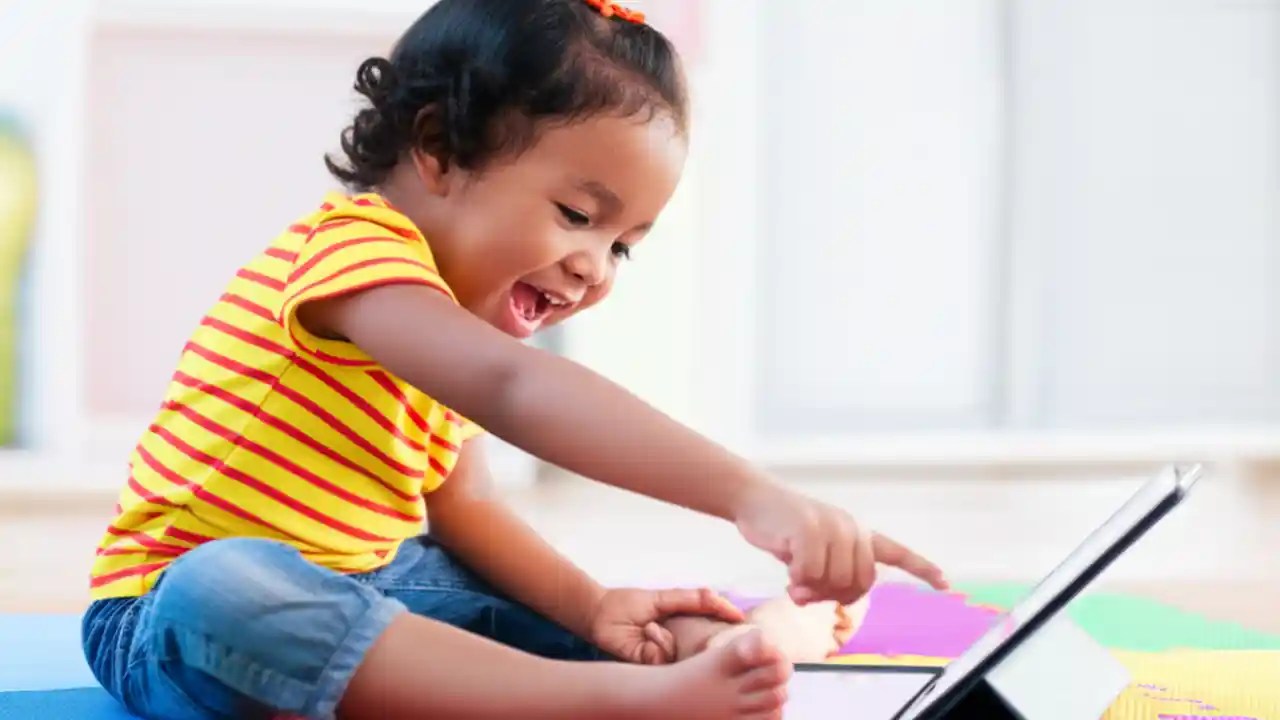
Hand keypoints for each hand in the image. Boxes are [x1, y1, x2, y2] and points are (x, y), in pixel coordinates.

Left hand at [589, 588, 745, 664]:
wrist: (600, 613)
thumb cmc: (630, 604)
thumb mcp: (665, 597)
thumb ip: (692, 598)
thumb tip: (718, 595)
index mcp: (685, 627)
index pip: (711, 628)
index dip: (727, 624)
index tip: (743, 620)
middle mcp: (679, 646)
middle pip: (704, 650)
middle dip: (709, 641)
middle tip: (703, 631)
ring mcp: (665, 659)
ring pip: (683, 656)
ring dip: (668, 638)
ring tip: (650, 626)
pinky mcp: (651, 667)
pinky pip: (664, 658)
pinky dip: (657, 642)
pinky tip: (646, 633)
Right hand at [734, 483, 948, 604]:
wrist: (753, 498)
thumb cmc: (782, 529)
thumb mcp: (810, 553)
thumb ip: (822, 575)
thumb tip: (810, 597)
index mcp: (856, 533)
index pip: (896, 551)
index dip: (921, 569)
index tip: (945, 584)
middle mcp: (851, 528)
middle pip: (859, 584)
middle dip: (834, 596)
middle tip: (807, 593)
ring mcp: (832, 527)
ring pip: (835, 582)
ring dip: (811, 591)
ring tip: (794, 583)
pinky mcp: (809, 530)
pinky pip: (810, 574)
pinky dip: (797, 582)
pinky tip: (787, 574)